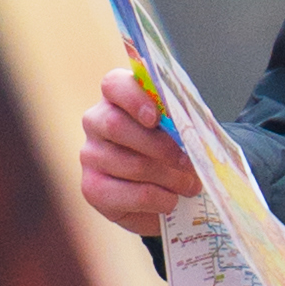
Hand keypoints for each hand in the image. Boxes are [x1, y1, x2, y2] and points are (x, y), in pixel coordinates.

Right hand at [78, 68, 196, 236]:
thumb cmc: (175, 154)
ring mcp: (90, 155)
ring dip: (169, 178)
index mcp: (118, 98)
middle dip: (162, 147)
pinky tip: (170, 200)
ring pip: (131, 164)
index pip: (114, 85)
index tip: (155, 117)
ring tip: (189, 186)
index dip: (133, 98)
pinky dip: (158, 200)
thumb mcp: (184, 134)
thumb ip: (184, 124)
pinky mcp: (92, 189)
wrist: (167, 194)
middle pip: (116, 126)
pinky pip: (128, 195)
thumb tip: (193, 132)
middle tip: (190, 163)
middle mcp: (96, 122)